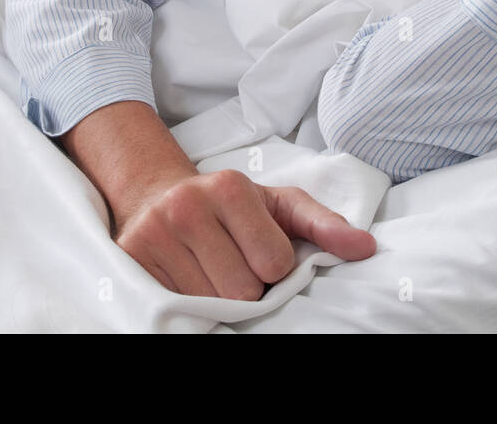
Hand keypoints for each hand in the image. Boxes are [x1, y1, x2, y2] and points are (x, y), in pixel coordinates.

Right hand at [113, 167, 376, 299]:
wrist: (159, 196)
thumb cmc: (231, 207)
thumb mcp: (279, 205)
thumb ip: (323, 225)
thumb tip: (365, 248)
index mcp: (231, 187)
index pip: (274, 263)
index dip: (273, 269)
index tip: (258, 254)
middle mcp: (187, 205)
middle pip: (240, 289)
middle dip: (244, 286)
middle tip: (231, 265)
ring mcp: (154, 232)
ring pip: (208, 303)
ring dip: (215, 298)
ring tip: (208, 271)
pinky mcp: (131, 258)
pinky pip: (175, 308)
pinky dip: (187, 304)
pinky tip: (186, 281)